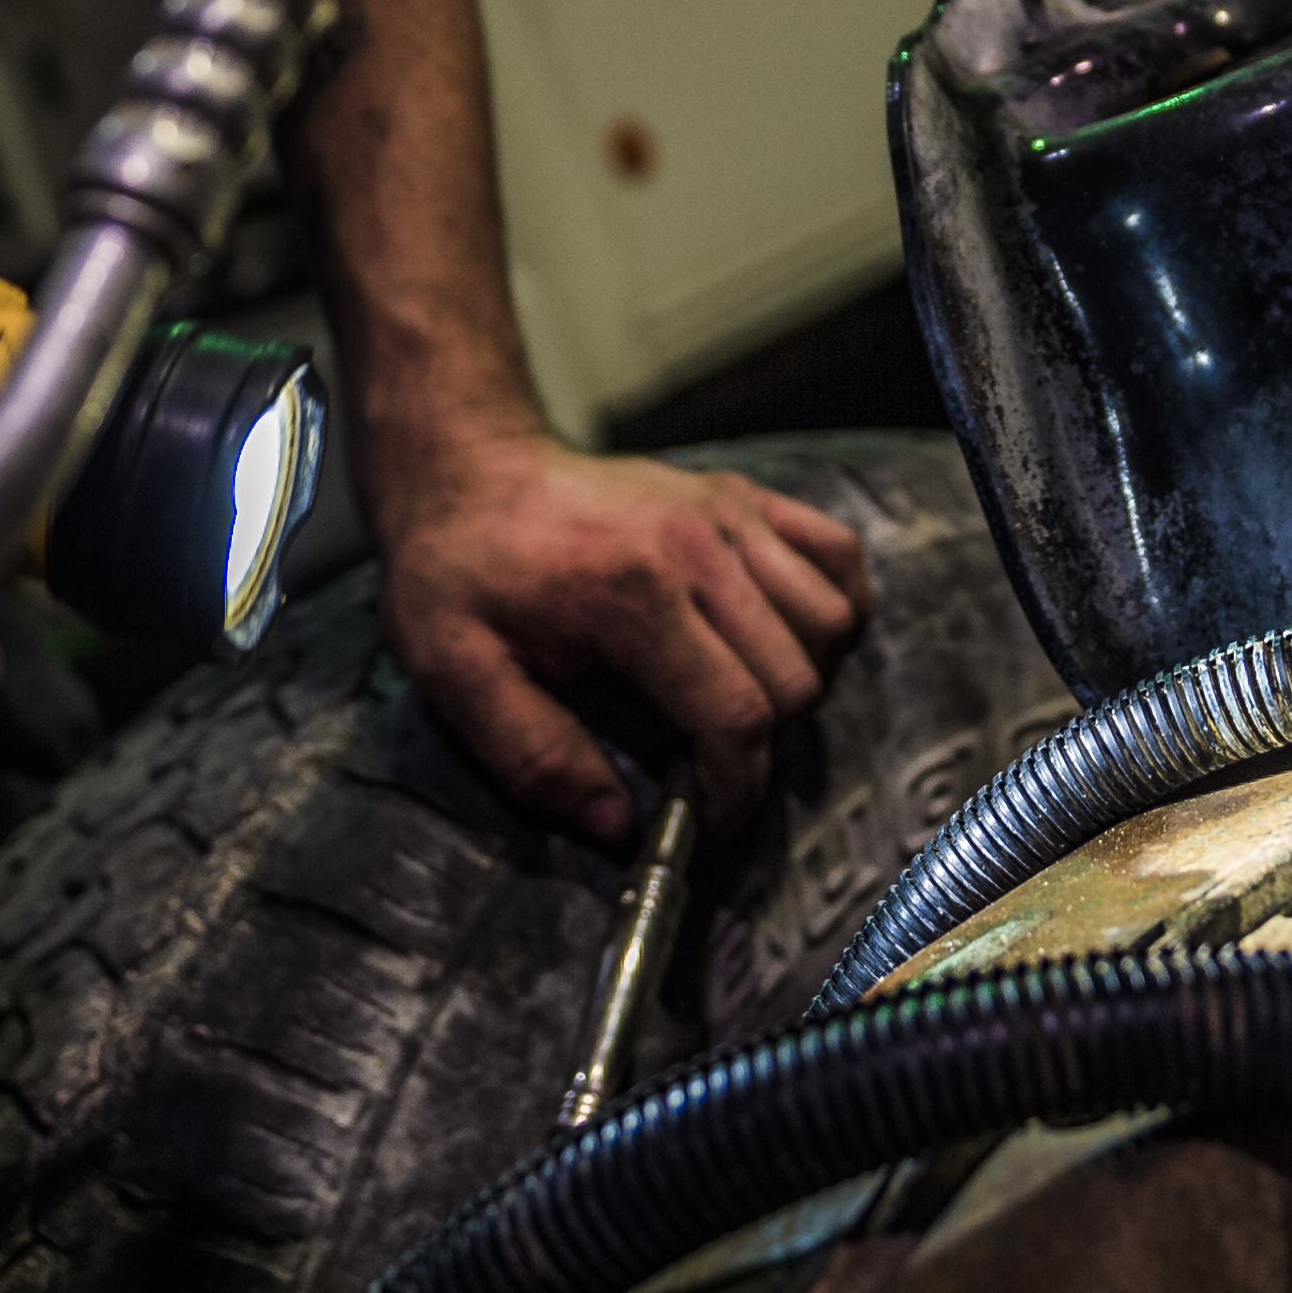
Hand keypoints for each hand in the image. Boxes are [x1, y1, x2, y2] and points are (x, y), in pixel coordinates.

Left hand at [372, 429, 870, 841]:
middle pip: (794, 678)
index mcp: (633, 594)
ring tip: (740, 703)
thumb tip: (616, 824)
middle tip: (711, 770)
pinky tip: (789, 638)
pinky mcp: (740, 494)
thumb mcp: (456, 672)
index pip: (735, 715)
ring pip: (828, 621)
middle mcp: (698, 545)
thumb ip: (533, 756)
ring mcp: (728, 512)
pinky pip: (835, 552)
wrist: (468, 468)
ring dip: (802, 680)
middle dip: (765, 748)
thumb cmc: (457, 571)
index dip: (735, 789)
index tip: (706, 818)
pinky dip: (834, 605)